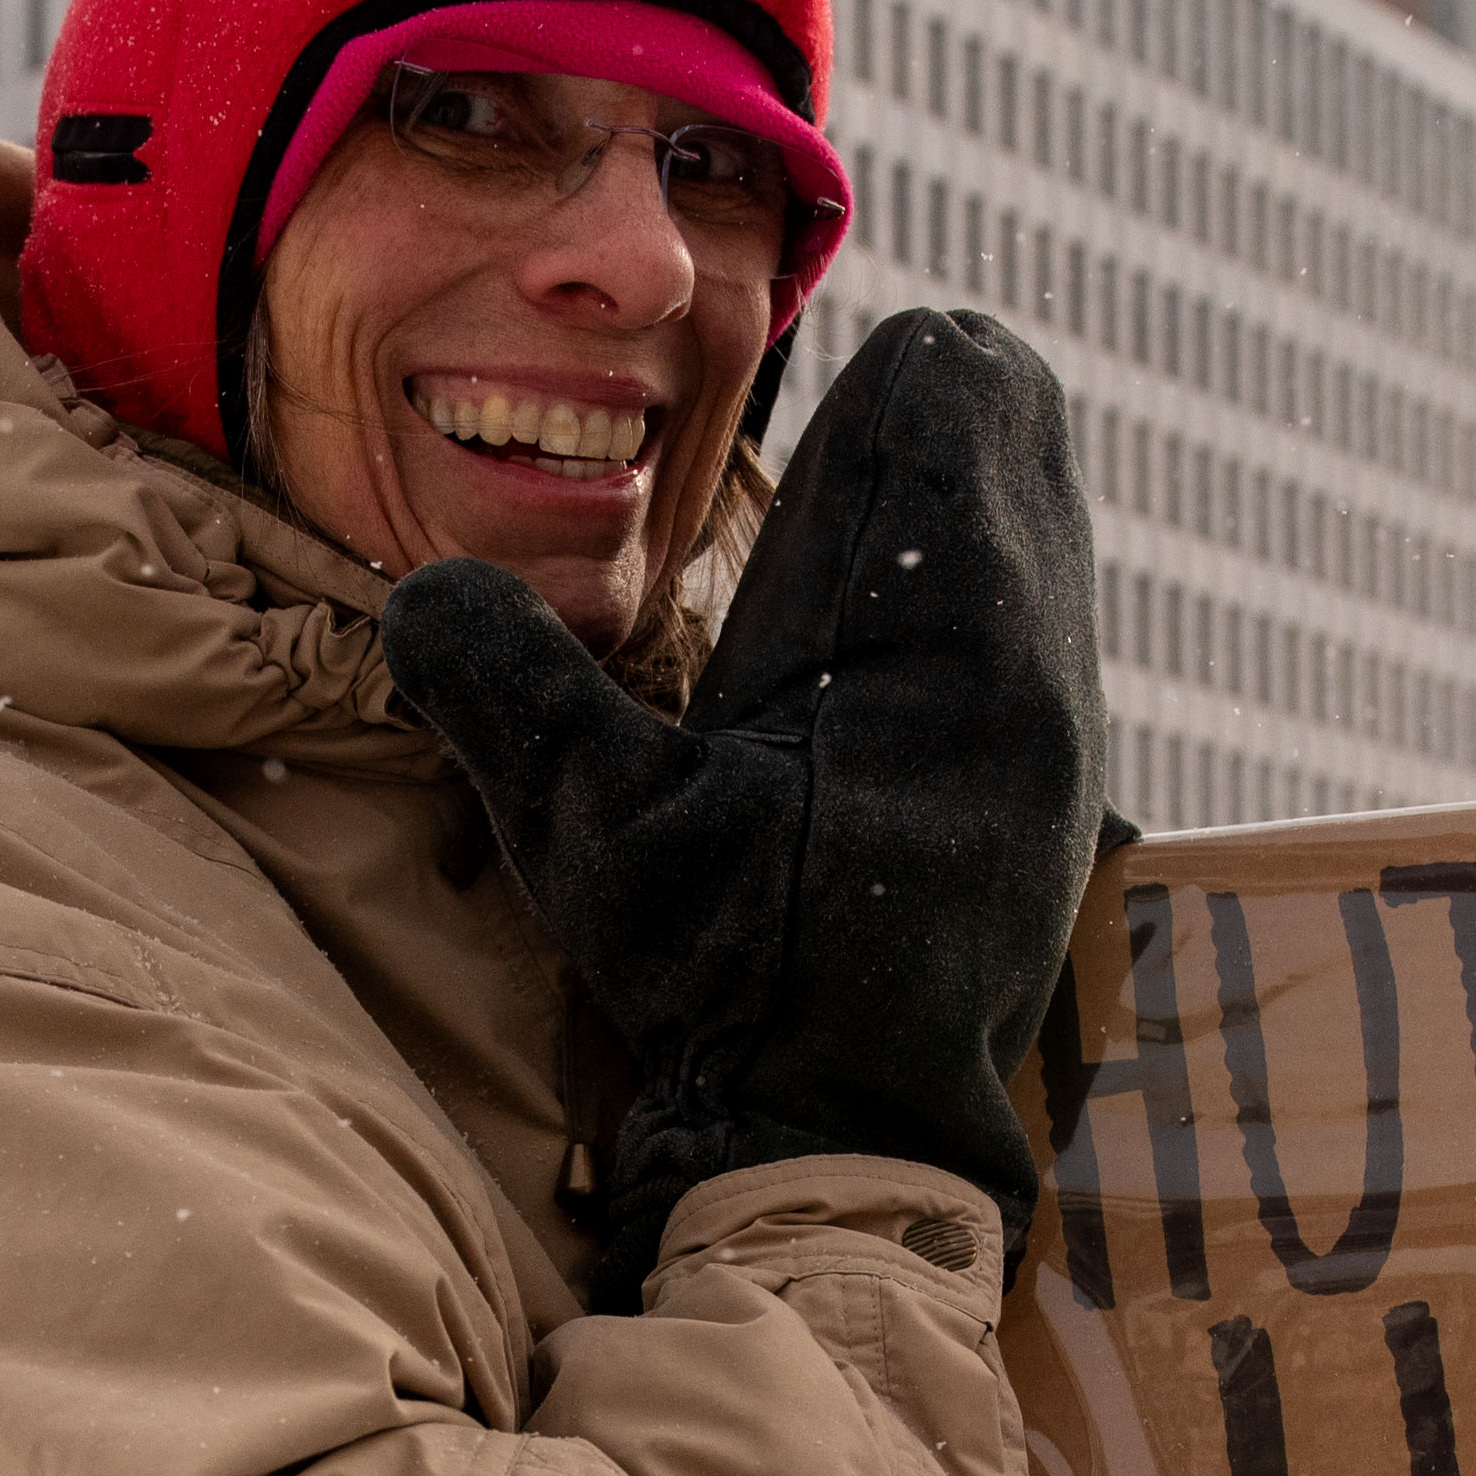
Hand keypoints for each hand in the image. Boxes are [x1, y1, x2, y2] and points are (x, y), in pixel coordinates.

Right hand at [380, 308, 1103, 1304]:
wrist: (853, 1136)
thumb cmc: (731, 979)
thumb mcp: (595, 833)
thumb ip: (509, 693)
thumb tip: (421, 588)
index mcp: (928, 643)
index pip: (947, 442)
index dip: (920, 384)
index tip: (916, 338)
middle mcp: (1023, 671)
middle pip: (1017, 479)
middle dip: (964, 424)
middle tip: (945, 364)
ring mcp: (1054, 742)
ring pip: (1044, 563)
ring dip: (992, 507)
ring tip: (962, 449)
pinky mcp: (1051, 806)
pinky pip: (1044, 647)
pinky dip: (1002, 599)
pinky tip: (958, 617)